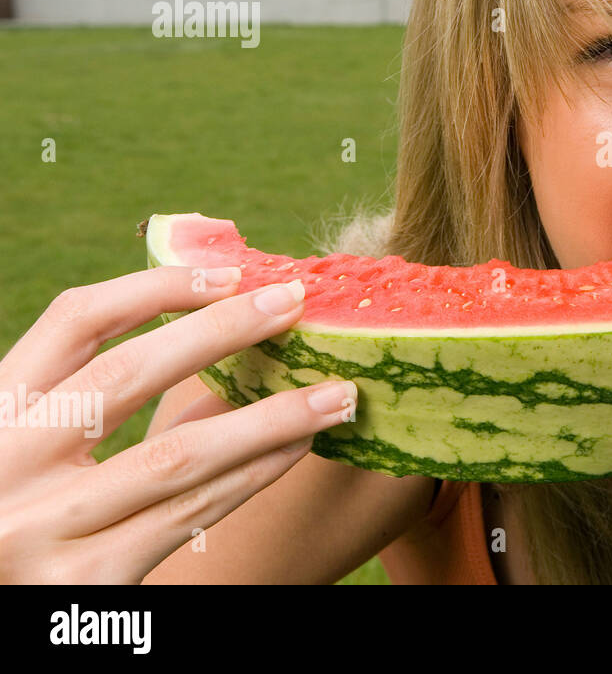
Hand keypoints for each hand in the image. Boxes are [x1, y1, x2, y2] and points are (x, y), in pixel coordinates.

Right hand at [0, 265, 356, 583]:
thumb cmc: (27, 514)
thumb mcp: (34, 446)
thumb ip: (97, 400)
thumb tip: (225, 332)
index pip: (75, 320)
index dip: (156, 287)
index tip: (232, 271)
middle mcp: (5, 465)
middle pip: (128, 372)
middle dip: (223, 329)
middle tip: (295, 303)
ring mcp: (42, 528)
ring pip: (179, 454)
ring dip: (270, 418)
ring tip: (334, 396)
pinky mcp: (85, 583)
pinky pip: (191, 515)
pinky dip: (253, 476)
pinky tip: (298, 449)